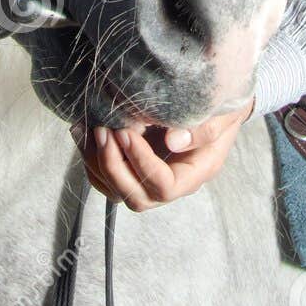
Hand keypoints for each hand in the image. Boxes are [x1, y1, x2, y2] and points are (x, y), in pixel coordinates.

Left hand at [71, 96, 255, 211]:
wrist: (216, 108)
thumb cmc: (222, 111)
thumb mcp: (223, 116)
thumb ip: (204, 129)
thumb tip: (174, 141)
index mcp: (193, 175)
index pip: (164, 185)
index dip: (141, 164)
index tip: (127, 133)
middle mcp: (170, 185)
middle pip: (136, 196)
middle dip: (114, 166)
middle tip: (103, 131)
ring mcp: (150, 180)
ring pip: (116, 190)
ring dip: (97, 163)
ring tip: (89, 130)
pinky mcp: (134, 169)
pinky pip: (106, 178)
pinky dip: (91, 159)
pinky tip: (82, 132)